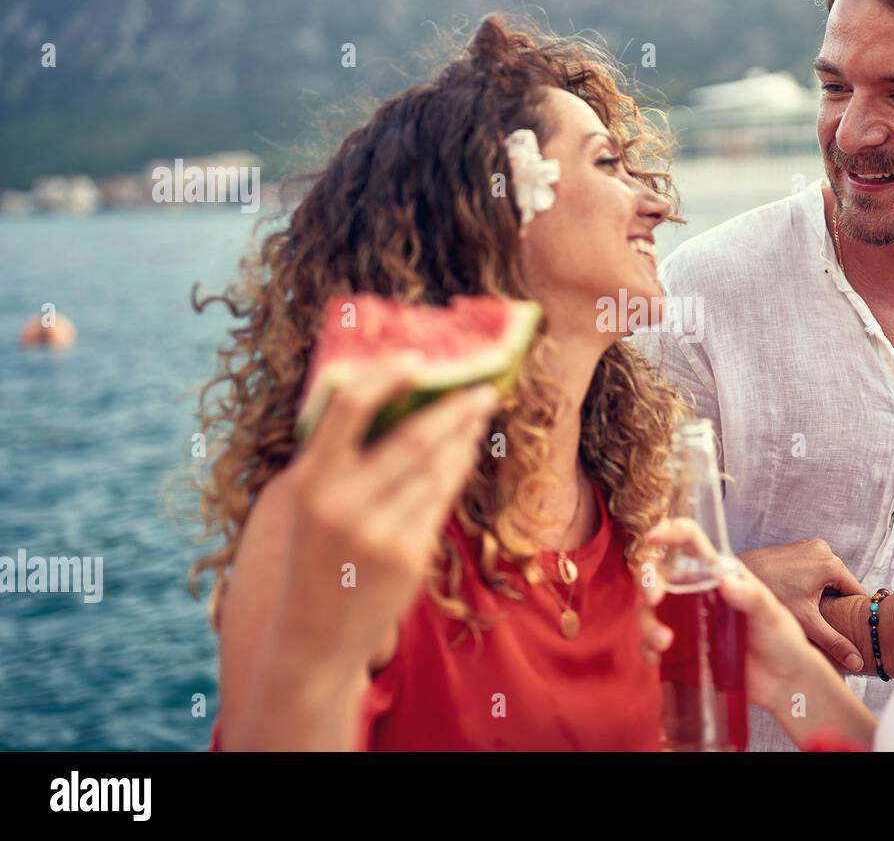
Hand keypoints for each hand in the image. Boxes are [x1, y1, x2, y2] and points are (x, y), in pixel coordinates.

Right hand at [269, 360, 498, 668]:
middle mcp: (342, 504)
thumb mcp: (309, 504)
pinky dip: (458, 470)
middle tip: (482, 387)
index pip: (349, 410)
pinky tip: (467, 451)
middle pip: (412, 438)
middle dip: (454, 409)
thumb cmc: (316, 555)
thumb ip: (338, 457)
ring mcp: (379, 533)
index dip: (386, 377)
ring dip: (463, 437)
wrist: (314, 637)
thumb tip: (391, 397)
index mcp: (309, 481)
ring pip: (436, 469)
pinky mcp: (409, 558)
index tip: (418, 358)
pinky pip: (442, 500)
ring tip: (478, 414)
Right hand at [640, 518, 824, 714]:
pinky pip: (652, 644)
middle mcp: (694, 591)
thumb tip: (725, 582)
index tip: (653, 538)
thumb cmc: (779, 638)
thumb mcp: (771, 614)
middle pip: (658, 574)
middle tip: (653, 599)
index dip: (669, 532)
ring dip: (648, 623)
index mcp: (715, 572)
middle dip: (647, 580)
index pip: (688, 541)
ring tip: (664, 643)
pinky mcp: (680, 649)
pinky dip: (648, 649)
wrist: (783, 681)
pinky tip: (657, 658)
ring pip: (650, 611)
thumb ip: (751, 597)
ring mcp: (684, 620)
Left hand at [737, 540, 866, 671]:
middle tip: (824, 621)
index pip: (857, 592)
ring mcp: (808, 546)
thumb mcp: (806, 622)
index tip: (851, 628)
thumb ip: (834, 641)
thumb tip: (857, 663)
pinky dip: (811, 582)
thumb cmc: (771, 597)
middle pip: (842, 583)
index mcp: (831, 563)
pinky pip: (814, 568)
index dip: (854, 612)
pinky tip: (798, 597)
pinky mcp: (797, 547)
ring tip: (809, 610)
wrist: (736, 577)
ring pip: (827, 576)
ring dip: (823, 593)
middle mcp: (823, 549)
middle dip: (836, 602)